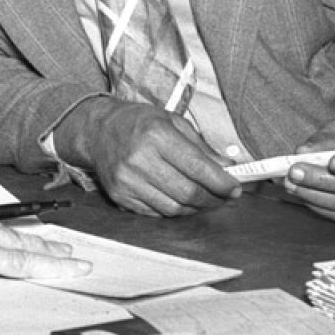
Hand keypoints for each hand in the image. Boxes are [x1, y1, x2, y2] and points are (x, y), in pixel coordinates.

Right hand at [55, 97, 239, 217]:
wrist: (98, 130)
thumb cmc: (139, 123)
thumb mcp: (173, 122)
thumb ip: (201, 147)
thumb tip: (228, 169)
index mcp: (156, 135)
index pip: (198, 167)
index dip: (222, 183)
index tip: (236, 189)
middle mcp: (139, 159)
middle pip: (187, 192)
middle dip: (213, 199)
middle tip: (224, 197)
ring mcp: (127, 180)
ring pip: (173, 208)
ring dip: (195, 208)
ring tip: (204, 199)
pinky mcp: (120, 196)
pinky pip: (155, 212)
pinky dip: (174, 210)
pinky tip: (181, 201)